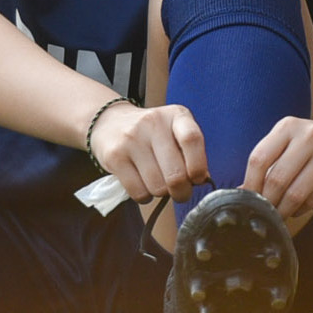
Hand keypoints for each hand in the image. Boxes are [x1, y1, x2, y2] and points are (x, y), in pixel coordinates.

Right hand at [88, 101, 208, 204]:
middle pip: (176, 173)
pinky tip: (143, 185)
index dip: (198, 166)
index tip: (197, 179)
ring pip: (157, 186)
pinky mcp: (114, 156)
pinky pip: (138, 192)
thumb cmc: (152, 134)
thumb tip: (201, 180)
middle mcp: (153, 123)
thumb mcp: (175, 132)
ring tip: (157, 183)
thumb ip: (191, 153)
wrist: (110, 123)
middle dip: (181, 191)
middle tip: (179, 192)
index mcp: (175, 115)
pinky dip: (144, 197)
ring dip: (161, 194)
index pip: (192, 139)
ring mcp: (131, 139)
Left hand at [242, 115, 312, 221]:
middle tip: (261, 211)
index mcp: (287, 127)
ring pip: (296, 193)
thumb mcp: (287, 138)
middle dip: (266, 201)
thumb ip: (267, 159)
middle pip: (277, 179)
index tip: (245, 198)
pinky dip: (300, 210)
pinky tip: (295, 210)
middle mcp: (309, 138)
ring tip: (276, 214)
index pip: (259, 159)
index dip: (250, 183)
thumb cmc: (309, 140)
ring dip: (282, 210)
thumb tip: (242, 188)